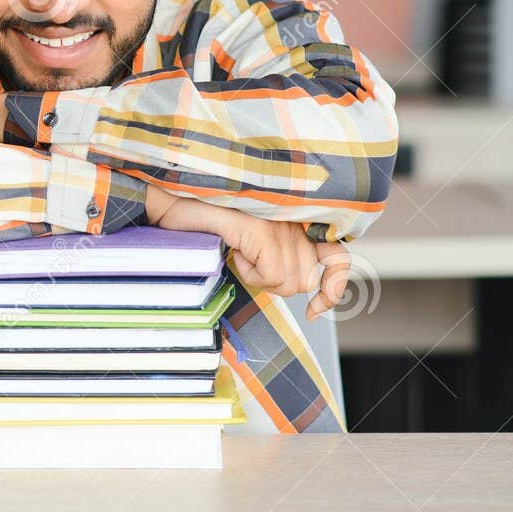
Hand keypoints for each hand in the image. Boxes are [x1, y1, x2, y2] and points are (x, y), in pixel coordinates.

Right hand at [144, 185, 349, 318]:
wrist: (174, 201)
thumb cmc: (205, 221)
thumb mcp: (250, 241)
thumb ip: (278, 255)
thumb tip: (300, 285)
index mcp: (298, 220)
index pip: (338, 258)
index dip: (333, 287)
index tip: (316, 310)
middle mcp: (296, 220)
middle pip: (306, 281)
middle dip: (277, 283)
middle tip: (250, 261)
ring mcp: (283, 224)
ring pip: (290, 283)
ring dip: (261, 278)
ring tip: (241, 251)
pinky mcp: (265, 231)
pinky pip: (272, 276)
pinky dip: (251, 273)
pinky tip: (236, 250)